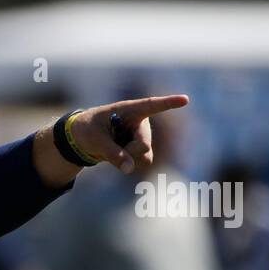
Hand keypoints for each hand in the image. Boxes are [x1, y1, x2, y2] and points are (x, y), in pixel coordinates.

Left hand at [33, 94, 188, 185]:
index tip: (185, 100)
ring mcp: (142, 136)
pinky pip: (141, 162)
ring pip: (144, 156)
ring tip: (112, 148)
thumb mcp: (94, 140)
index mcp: (129, 110)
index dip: (168, 103)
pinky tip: (117, 153)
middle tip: (107, 146)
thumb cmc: (88, 130)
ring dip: (127, 158)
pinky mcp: (141, 148)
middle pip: (143, 145)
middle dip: (127, 153)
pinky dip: (127, 163)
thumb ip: (112, 153)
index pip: (151, 105)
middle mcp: (141, 122)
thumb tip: (130, 169)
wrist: (83, 139)